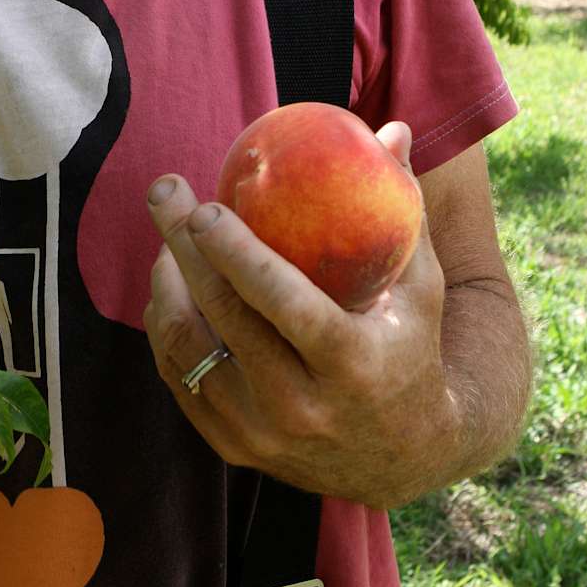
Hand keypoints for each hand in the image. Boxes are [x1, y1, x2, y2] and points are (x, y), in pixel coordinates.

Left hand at [142, 124, 460, 507]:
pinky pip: (179, 377)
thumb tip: (393, 128)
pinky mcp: (232, 447)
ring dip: (166, 283)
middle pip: (223, 317)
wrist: (404, 458)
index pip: (283, 304)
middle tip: (165, 191)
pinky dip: (166, 326)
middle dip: (181, 245)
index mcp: (351, 363)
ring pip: (188, 348)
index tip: (206, 206)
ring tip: (166, 238)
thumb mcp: (421, 287)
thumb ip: (405, 208)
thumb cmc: (411, 347)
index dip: (237, 255)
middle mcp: (301, 406)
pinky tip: (170, 285)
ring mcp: (261, 433)